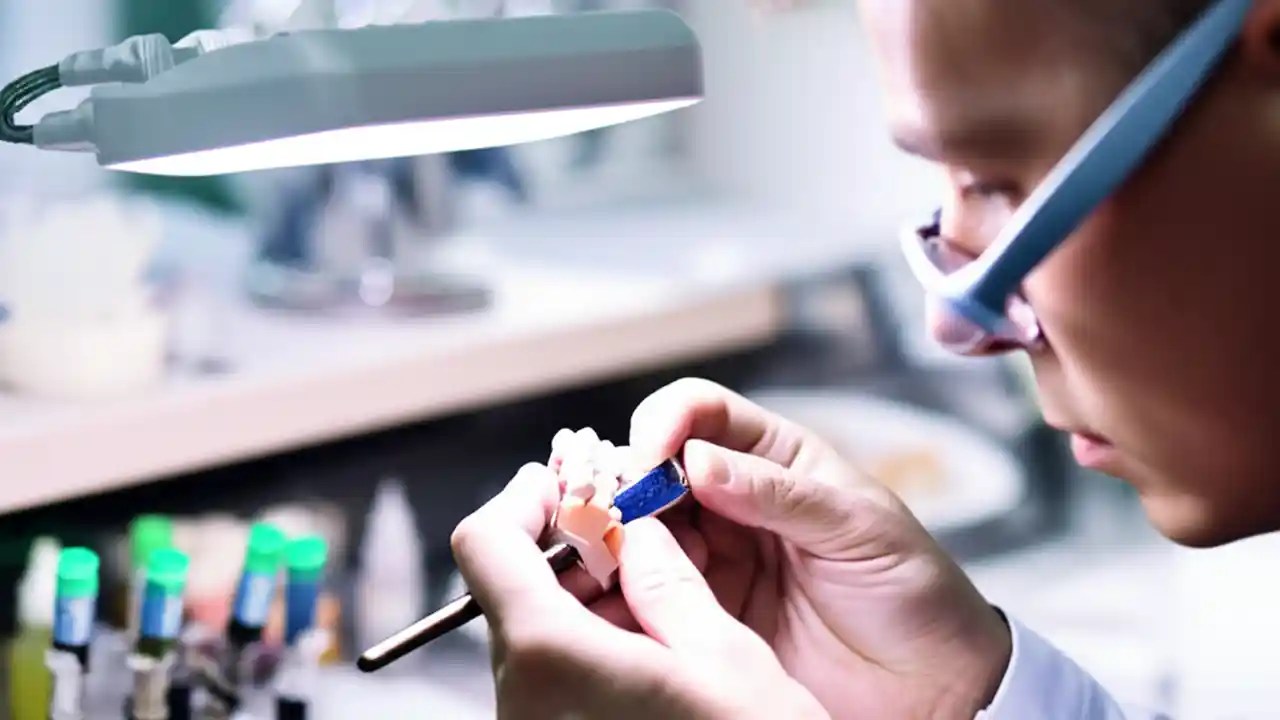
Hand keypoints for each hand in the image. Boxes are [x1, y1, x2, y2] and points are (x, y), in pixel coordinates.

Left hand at [451, 463, 830, 719]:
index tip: (563, 486)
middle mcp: (517, 706)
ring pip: (525, 640)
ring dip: (572, 599)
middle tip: (622, 529)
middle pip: (504, 593)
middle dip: (557, 548)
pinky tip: (641, 647)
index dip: (520, 502)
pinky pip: (544, 686)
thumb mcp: (725, 659)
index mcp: (552, 662)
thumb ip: (664, 580)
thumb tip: (632, 532)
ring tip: (646, 588)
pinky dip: (580, 650)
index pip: (484, 547)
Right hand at [620, 378, 1012, 719]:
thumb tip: (697, 460)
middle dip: (624, 485)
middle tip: (608, 515)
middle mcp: (732, 501)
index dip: (666, 422)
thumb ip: (779, 493)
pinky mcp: (701, 617)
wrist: (932, 688)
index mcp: (776, 458)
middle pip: (654, 471)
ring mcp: (713, 559)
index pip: (701, 414)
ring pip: (638, 532)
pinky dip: (619, 595)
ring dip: (613, 541)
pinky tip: (611, 602)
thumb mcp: (858, 529)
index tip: (649, 454)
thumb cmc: (914, 593)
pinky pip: (645, 595)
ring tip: (601, 560)